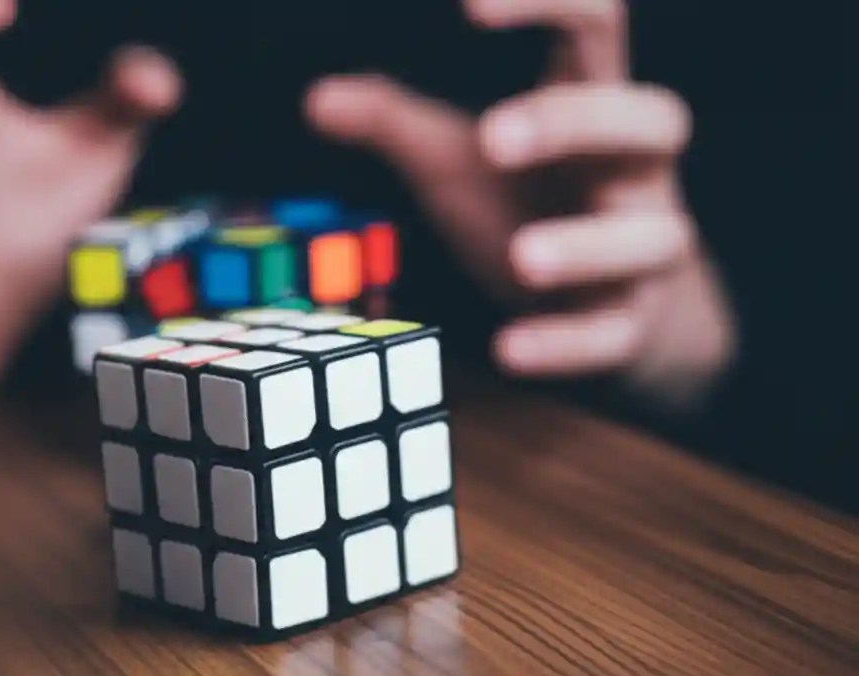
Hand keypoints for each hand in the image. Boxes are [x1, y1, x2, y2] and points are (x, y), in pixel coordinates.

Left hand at [305, 0, 734, 409]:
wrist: (611, 299)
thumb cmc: (529, 200)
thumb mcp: (458, 157)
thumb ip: (394, 122)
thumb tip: (316, 98)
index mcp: (593, 102)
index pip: (597, 23)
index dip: (549, 3)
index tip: (471, 7)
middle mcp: (634, 169)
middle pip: (652, 121)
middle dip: (576, 125)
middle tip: (494, 139)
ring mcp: (643, 247)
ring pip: (652, 236)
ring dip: (588, 245)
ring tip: (522, 257)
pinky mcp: (629, 322)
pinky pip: (614, 333)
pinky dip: (565, 344)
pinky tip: (509, 349)